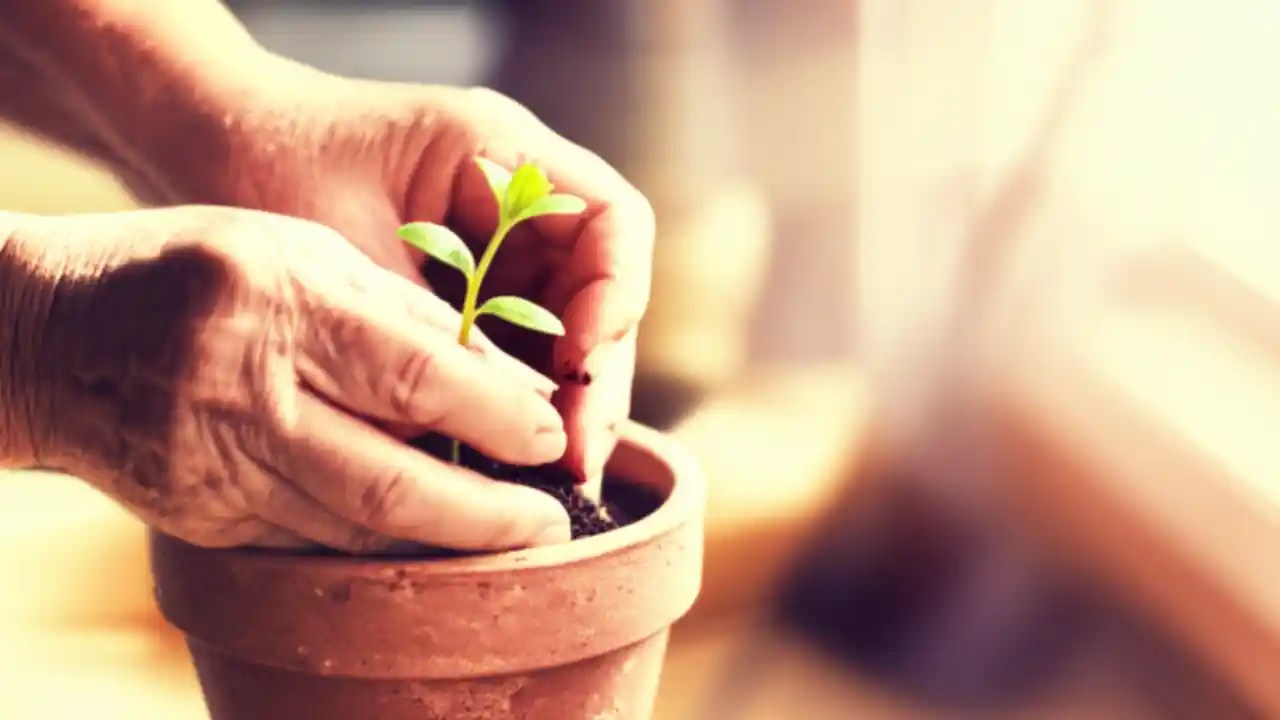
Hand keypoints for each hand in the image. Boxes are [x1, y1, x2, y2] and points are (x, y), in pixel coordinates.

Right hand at [1, 206, 572, 550]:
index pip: (413, 374)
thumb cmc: (195, 270)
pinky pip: (311, 540)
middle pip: (391, 479)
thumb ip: (399, 311)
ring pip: (355, 525)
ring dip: (444, 540)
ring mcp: (217, 464)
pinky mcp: (202, 517)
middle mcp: (245, 391)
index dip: (496, 414)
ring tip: (508, 535)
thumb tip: (502, 376)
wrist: (53, 337)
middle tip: (550, 523)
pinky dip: (379, 539)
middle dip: (488, 515)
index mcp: (277, 303)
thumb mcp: (300, 251)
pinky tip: (426, 533)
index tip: (548, 435)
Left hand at [151, 70, 653, 492]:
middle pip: (603, 290)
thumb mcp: (353, 252)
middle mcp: (517, 197)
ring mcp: (498, 242)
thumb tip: (509, 425)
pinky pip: (520, 344)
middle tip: (577, 458)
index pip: (614, 221)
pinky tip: (507, 453)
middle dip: (598, 376)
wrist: (207, 147)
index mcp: (500, 150)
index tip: (580, 369)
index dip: (614, 299)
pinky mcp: (472, 285)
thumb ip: (434, 328)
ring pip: (570, 327)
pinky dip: (520, 396)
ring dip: (568, 398)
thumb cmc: (269, 168)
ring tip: (556, 474)